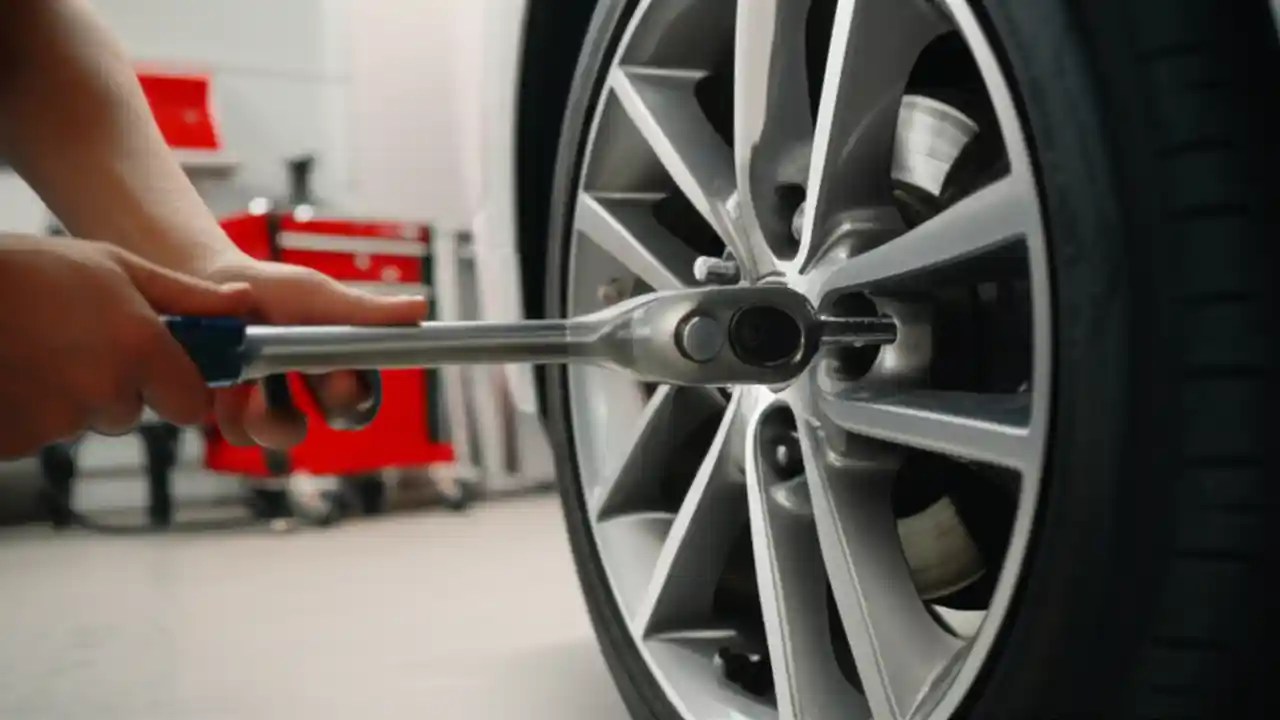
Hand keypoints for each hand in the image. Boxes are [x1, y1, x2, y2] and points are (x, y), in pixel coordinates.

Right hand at [0, 235, 252, 458]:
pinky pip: (36, 435)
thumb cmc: (28, 272)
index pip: (191, 405)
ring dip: (63, 396)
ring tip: (31, 348)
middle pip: (131, 413)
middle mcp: (104, 392)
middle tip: (72, 341)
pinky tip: (8, 371)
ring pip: (80, 422)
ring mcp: (55, 423)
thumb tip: (244, 305)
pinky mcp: (14, 443)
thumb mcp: (114, 266)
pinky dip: (23, 411)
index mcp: (140, 349)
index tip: (158, 368)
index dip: (177, 388)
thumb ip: (186, 297)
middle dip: (111, 386)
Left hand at [202, 257, 425, 448]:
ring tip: (239, 386)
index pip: (359, 399)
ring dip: (262, 414)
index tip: (339, 379)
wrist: (206, 285)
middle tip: (278, 395)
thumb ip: (366, 313)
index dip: (352, 397)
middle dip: (318, 409)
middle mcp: (310, 391)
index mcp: (337, 364)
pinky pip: (238, 432)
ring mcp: (270, 407)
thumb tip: (422, 308)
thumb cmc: (271, 289)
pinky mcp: (230, 415)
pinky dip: (227, 407)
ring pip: (281, 436)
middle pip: (322, 426)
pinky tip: (218, 380)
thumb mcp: (317, 297)